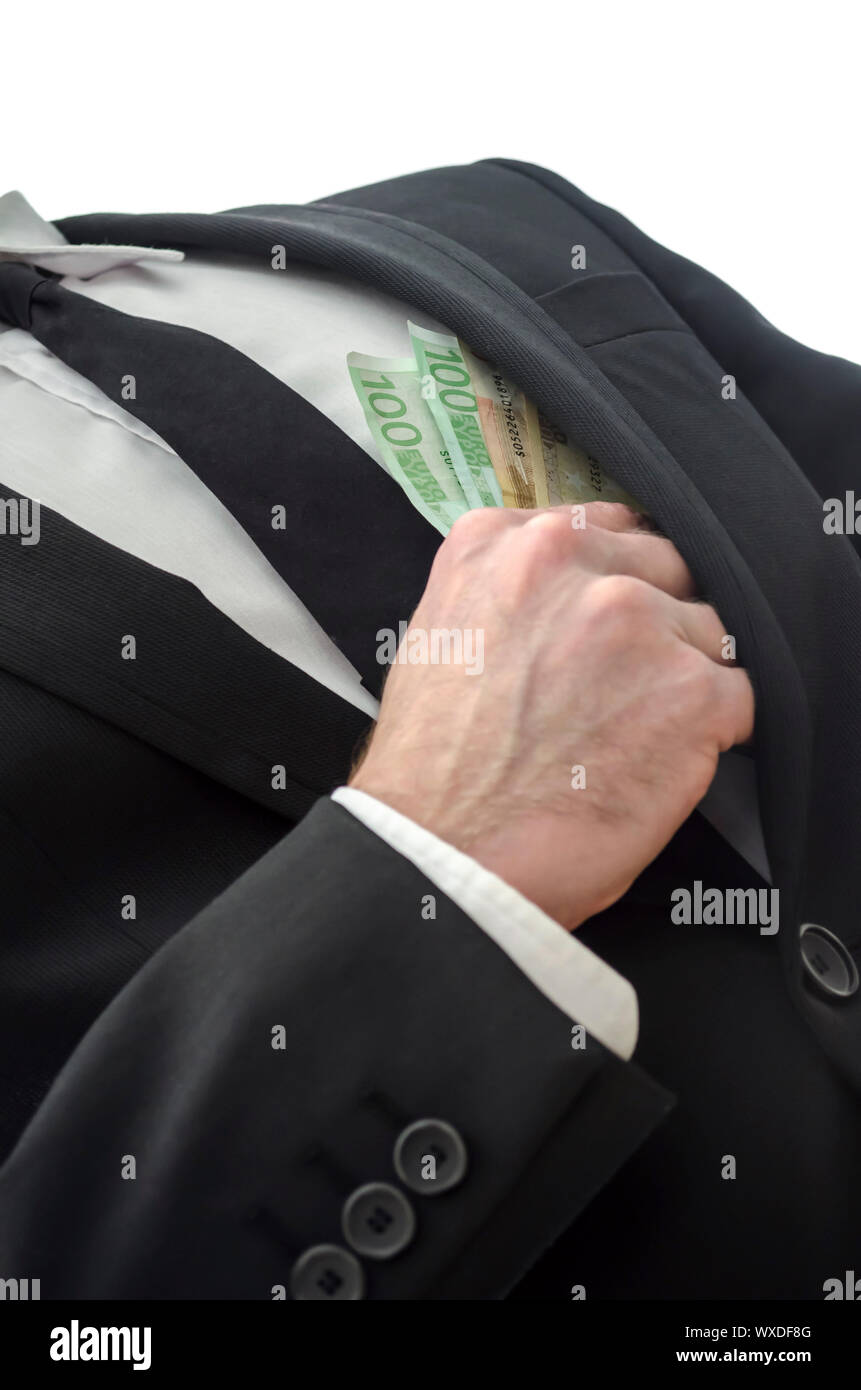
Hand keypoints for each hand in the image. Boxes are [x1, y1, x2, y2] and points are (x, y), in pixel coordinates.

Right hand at [351, 503, 753, 931]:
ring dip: (683, 679)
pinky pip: (739, 695)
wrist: (442, 858)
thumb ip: (513, 594)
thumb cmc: (435, 772)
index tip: (608, 625)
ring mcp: (632, 620)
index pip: (602, 529)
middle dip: (654, 624)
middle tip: (621, 691)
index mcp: (497, 543)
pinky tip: (660, 763)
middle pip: (663, 568)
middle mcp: (566, 561)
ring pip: (706, 630)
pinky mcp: (688, 688)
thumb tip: (580, 592)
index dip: (614, 582)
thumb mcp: (442, 636)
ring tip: (634, 737)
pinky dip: (715, 732)